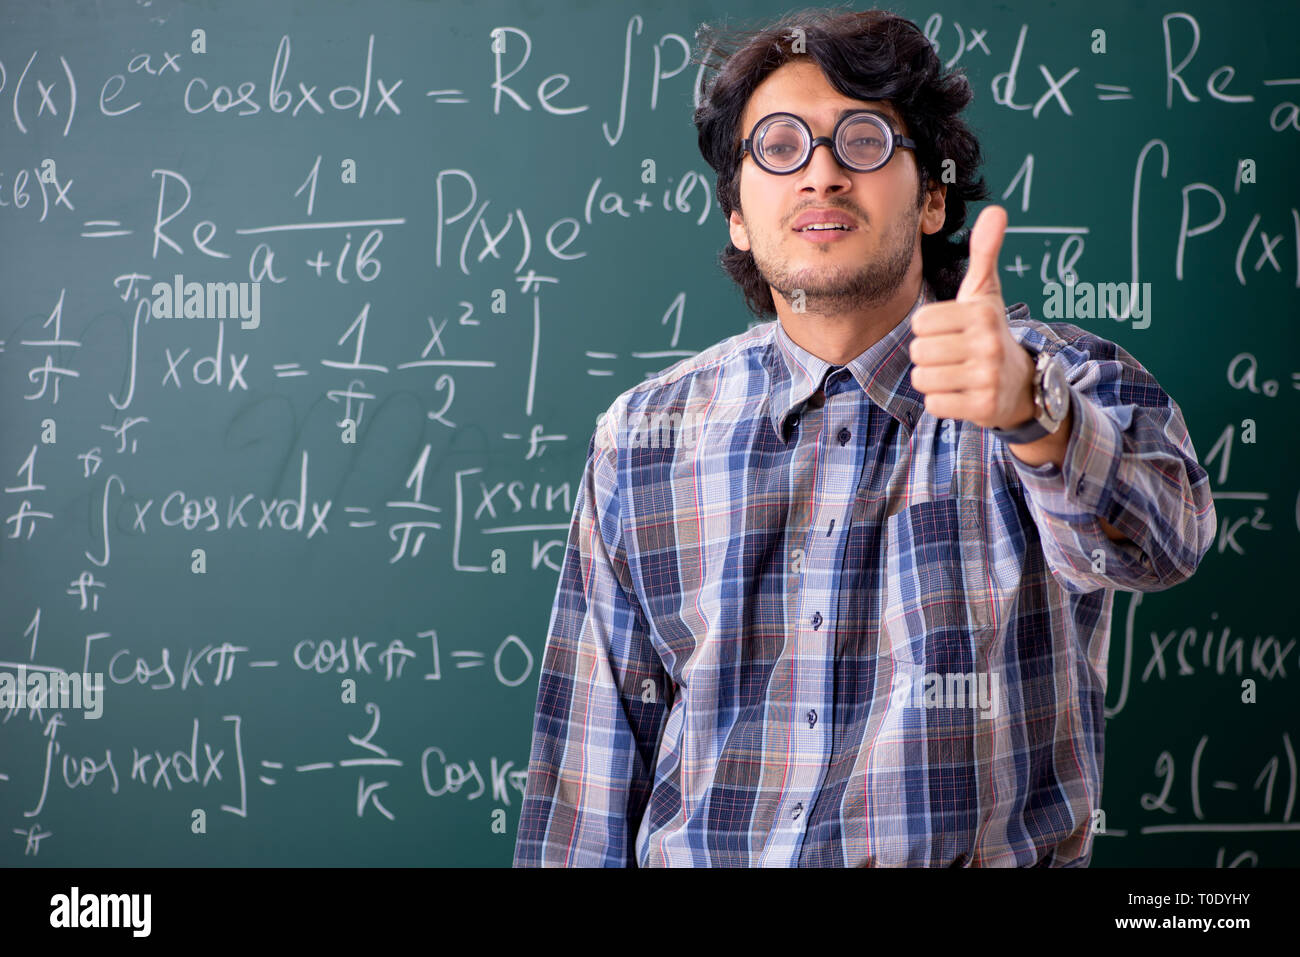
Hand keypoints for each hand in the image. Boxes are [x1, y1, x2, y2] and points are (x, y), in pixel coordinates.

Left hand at [907, 205, 1035, 430]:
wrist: (1021, 384)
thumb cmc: (990, 333)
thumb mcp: (986, 293)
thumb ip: (985, 253)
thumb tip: (996, 210)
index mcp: (983, 313)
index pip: (920, 323)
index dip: (929, 329)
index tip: (952, 332)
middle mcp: (989, 344)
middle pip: (918, 351)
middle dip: (929, 355)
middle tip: (954, 355)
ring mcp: (988, 378)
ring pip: (923, 379)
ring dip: (933, 379)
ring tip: (957, 373)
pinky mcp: (983, 407)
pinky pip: (934, 405)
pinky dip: (942, 402)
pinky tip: (961, 393)